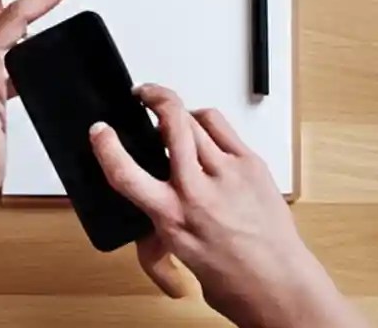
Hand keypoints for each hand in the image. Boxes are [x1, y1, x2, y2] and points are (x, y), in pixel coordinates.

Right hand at [89, 85, 366, 327]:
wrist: (277, 283)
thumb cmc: (231, 275)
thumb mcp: (177, 252)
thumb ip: (156, 227)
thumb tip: (144, 217)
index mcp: (172, 215)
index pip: (126, 173)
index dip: (107, 147)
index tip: (99, 131)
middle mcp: (198, 189)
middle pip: (172, 122)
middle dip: (153, 96)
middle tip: (142, 94)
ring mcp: (228, 172)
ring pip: (197, 119)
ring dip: (179, 110)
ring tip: (172, 112)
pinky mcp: (251, 164)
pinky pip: (222, 126)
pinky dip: (206, 121)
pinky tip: (203, 129)